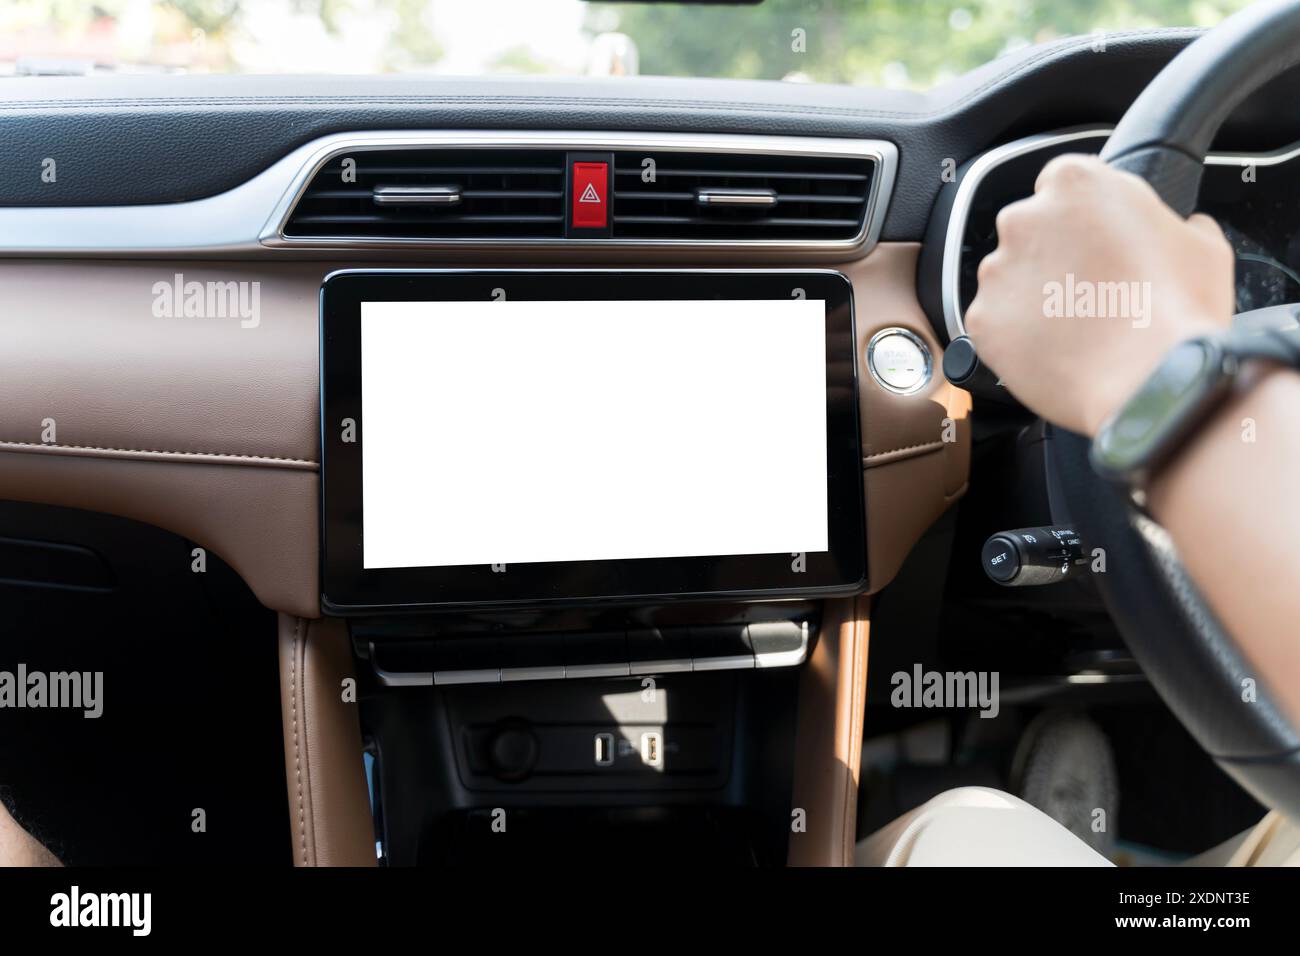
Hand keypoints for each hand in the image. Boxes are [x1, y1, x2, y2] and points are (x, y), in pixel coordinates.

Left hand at [964, 154, 1235, 435]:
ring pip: (1009, 277)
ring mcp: (997, 271)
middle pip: (1030, 229)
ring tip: (1075, 324)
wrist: (1148, 382)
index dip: (1080, 216)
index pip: (1062, 184)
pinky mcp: (981, 319)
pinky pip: (995, 322)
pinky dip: (1017, 335)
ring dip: (1033, 295)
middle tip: (1088, 288)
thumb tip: (1181, 228)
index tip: (1092, 240)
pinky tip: (1054, 348)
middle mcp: (1024, 219)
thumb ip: (1175, 223)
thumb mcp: (1200, 245)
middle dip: (1053, 255)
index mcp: (1076, 183)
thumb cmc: (1177, 313)